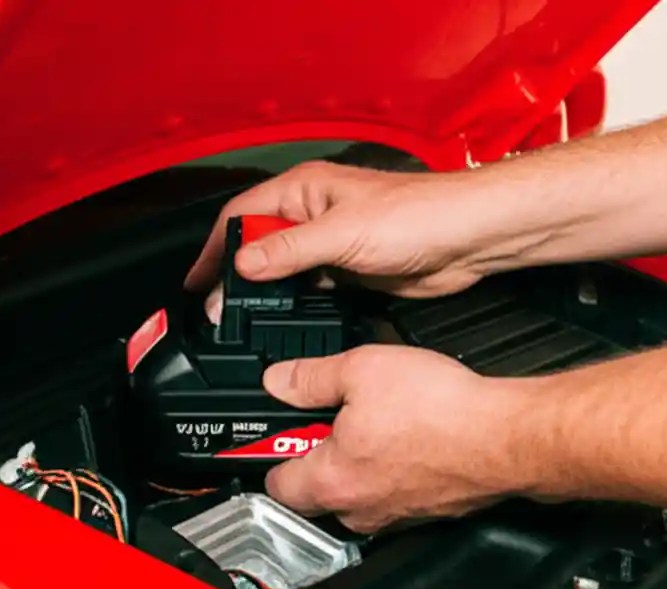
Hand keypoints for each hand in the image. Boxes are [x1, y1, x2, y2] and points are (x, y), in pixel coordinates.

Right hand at [185, 161, 529, 302]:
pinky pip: (310, 288)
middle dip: (235, 275)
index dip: (216, 247)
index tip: (198, 280)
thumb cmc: (419, 214)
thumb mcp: (343, 232)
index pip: (242, 215)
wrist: (468, 238)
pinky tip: (284, 320)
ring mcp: (332, 243)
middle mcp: (314, 213)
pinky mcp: (350, 269)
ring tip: (241, 319)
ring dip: (264, 293)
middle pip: (259, 244)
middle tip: (216, 309)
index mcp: (305, 189)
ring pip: (283, 269)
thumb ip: (290, 250)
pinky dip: (293, 304)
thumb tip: (244, 264)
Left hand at [261, 345, 529, 532]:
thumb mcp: (361, 369)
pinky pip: (396, 494)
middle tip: (334, 418)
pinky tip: (413, 436)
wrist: (505, 437)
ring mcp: (396, 517)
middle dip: (318, 457)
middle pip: (315, 492)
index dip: (271, 453)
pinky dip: (396, 470)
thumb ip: (310, 378)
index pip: (273, 485)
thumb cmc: (440, 410)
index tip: (278, 431)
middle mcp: (359, 511)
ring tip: (380, 422)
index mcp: (329, 482)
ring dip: (360, 463)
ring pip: (358, 494)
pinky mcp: (429, 513)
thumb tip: (280, 380)